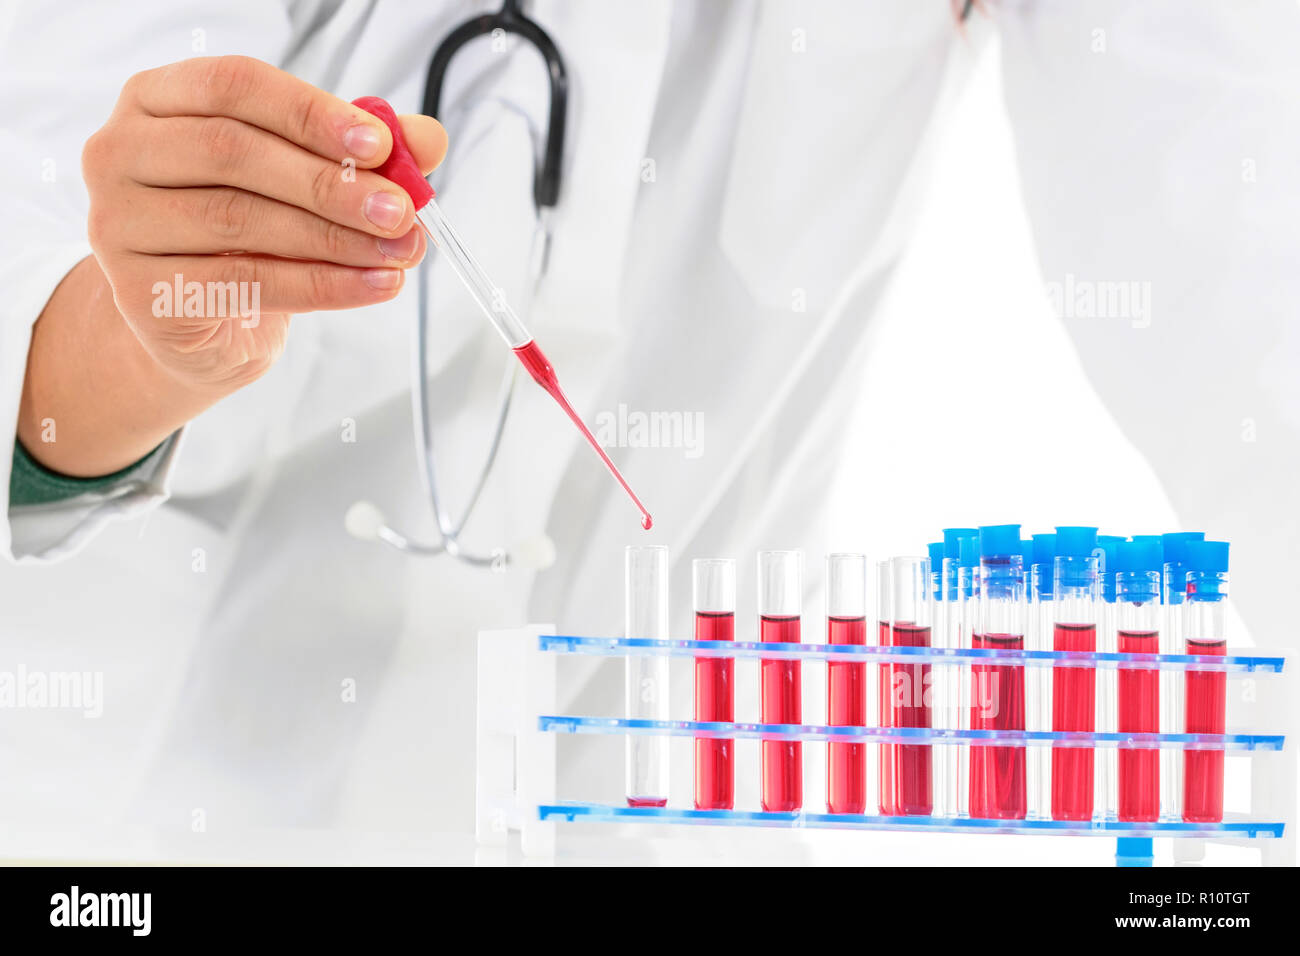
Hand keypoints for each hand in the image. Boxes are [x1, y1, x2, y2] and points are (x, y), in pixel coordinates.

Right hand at [19, 57, 445, 475]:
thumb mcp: (304, 179)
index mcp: (158, 98)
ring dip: (336, 239)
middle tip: (401, 210)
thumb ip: (362, 151)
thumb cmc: (249, 231)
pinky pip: (244, 283)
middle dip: (332, 183)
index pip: (234, 85)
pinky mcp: (138, 291)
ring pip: (241, 221)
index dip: (310, 112)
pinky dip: (323, 286)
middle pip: (235, 153)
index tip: (380, 142)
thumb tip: (425, 140)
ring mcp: (118, 222)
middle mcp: (121, 150)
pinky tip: (374, 285)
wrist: (201, 321)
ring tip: (401, 251)